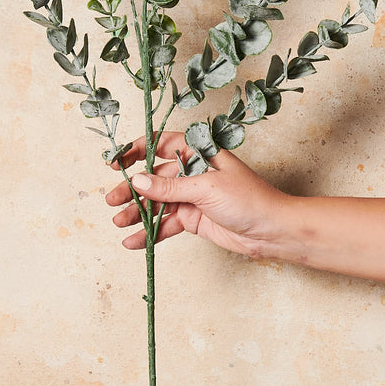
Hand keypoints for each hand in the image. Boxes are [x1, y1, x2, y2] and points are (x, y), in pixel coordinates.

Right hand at [106, 132, 298, 259]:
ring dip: (137, 212)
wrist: (272, 231)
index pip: (162, 144)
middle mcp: (193, 172)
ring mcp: (192, 196)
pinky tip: (133, 241)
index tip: (118, 162)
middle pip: (154, 176)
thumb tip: (138, 180)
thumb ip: (170, 187)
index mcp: (199, 153)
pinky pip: (165, 224)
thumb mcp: (206, 189)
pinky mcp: (193, 219)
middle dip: (132, 188)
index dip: (138, 150)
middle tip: (112, 199)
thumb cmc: (249, 199)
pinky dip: (149, 232)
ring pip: (157, 202)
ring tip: (119, 222)